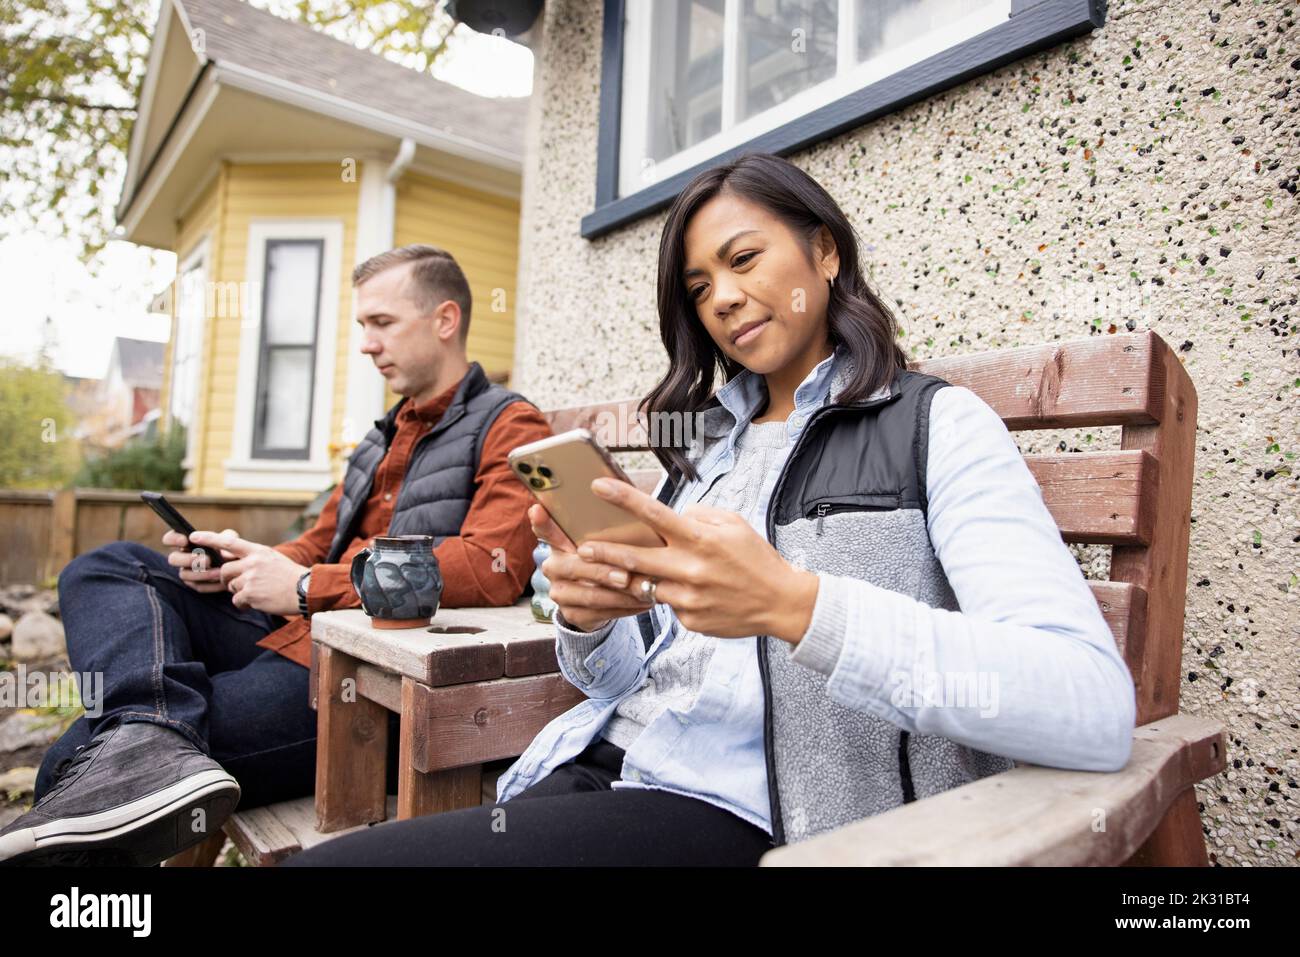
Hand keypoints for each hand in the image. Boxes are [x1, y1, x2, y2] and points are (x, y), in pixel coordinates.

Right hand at [165, 527, 240, 593]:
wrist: (239, 567)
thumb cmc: (231, 549)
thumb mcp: (231, 539)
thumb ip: (226, 537)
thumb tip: (220, 541)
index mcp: (187, 543)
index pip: (170, 539)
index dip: (173, 539)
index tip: (185, 540)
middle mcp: (183, 558)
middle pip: (173, 559)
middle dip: (188, 559)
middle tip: (207, 559)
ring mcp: (188, 573)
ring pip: (184, 575)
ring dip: (201, 574)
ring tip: (218, 572)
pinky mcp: (196, 585)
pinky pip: (198, 587)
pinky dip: (210, 585)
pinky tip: (221, 582)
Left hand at [187, 530, 306, 615]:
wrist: (306, 590)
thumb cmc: (290, 576)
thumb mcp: (272, 559)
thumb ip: (253, 558)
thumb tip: (232, 562)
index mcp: (258, 551)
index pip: (229, 542)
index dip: (209, 539)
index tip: (193, 536)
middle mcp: (253, 562)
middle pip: (225, 570)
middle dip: (228, 579)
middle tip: (241, 584)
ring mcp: (251, 578)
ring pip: (231, 586)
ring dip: (241, 593)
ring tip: (259, 593)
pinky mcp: (251, 594)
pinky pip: (237, 600)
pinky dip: (245, 604)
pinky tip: (259, 602)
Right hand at [530, 503, 657, 632]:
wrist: (600, 598)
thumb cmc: (608, 558)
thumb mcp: (606, 540)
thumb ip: (607, 527)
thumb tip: (625, 502)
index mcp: (559, 542)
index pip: (545, 529)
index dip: (540, 521)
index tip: (537, 509)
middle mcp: (553, 566)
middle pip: (575, 567)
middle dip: (602, 572)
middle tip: (625, 576)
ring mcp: (559, 592)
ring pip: (591, 594)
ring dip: (621, 595)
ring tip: (645, 591)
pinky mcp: (571, 614)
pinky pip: (600, 613)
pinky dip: (625, 608)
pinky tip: (643, 602)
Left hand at [574, 478, 819, 644]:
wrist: (780, 603)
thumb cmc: (755, 559)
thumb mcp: (733, 525)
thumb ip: (698, 516)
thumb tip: (671, 517)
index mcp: (700, 539)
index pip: (653, 514)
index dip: (623, 499)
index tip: (597, 488)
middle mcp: (690, 568)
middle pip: (634, 559)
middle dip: (604, 553)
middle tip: (581, 550)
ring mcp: (688, 598)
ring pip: (646, 587)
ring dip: (632, 580)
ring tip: (617, 573)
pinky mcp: (689, 621)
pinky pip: (668, 606)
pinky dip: (670, 597)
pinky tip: (688, 595)